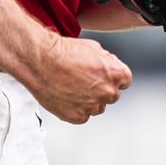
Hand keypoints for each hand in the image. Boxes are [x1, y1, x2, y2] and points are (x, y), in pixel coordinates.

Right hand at [16, 31, 132, 123]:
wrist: (40, 61)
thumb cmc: (64, 52)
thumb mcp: (93, 47)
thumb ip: (107, 61)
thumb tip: (108, 67)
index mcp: (116, 74)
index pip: (124, 81)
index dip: (112, 77)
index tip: (102, 76)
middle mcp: (108, 92)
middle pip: (111, 95)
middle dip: (101, 89)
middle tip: (84, 81)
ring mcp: (93, 106)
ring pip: (97, 107)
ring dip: (90, 100)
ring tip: (72, 87)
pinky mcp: (77, 117)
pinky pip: (82, 116)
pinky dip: (76, 109)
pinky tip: (66, 96)